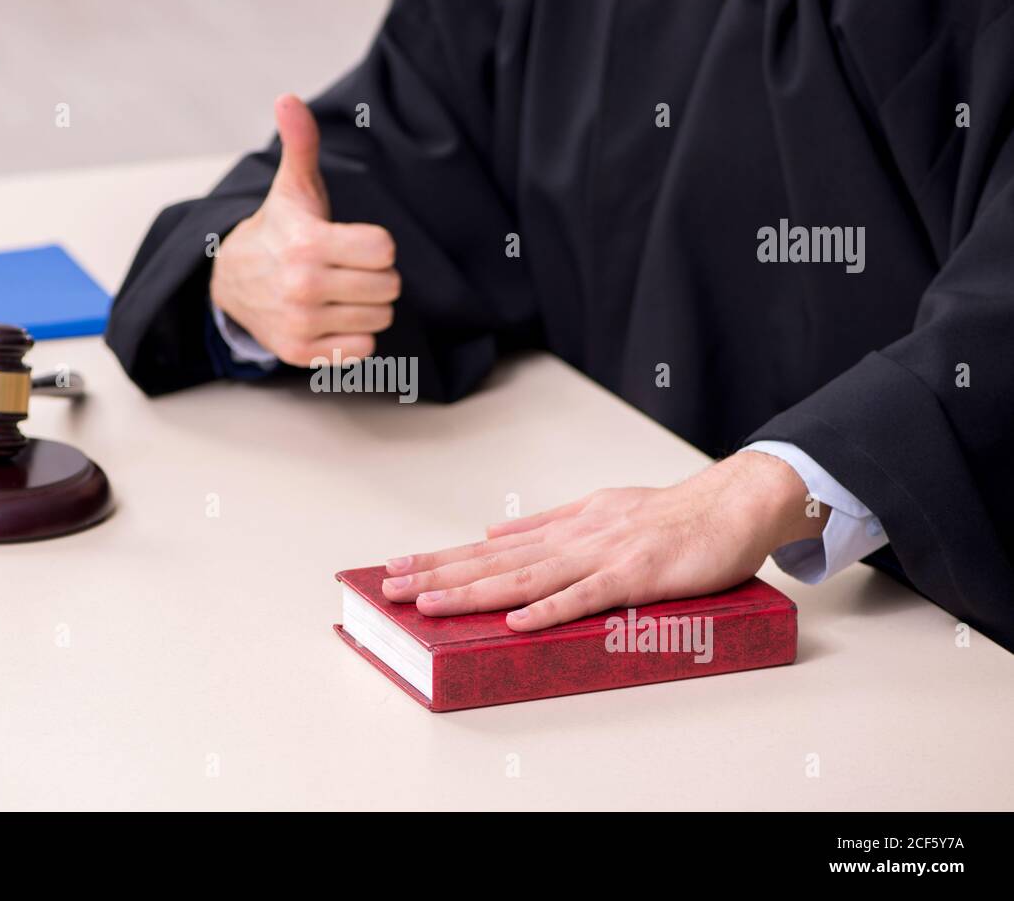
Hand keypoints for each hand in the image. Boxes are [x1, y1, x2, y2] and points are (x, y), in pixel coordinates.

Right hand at [210, 93, 399, 366]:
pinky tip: (333, 318)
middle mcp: (303, 287)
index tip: (352, 241)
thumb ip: (301, 144)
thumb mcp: (291, 187)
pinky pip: (363, 350)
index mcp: (307, 244)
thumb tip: (288, 100)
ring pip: (381, 319)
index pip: (385, 249)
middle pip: (388, 286)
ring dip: (368, 306)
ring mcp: (301, 324)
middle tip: (347, 268)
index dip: (375, 244)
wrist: (231, 283)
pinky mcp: (301, 353)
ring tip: (340, 292)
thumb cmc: (278, 232)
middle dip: (375, 275)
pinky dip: (355, 336)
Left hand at [381, 452, 827, 631]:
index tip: (399, 568)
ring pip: (526, 578)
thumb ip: (544, 524)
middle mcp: (572, 538)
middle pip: (493, 562)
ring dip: (474, 593)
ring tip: (429, 604)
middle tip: (390, 588)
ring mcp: (602, 555)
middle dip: (437, 575)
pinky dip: (549, 609)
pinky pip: (586, 597)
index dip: (441, 559)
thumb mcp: (596, 510)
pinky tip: (515, 621)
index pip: (489, 548)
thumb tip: (491, 532)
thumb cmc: (670, 514)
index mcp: (562, 527)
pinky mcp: (634, 574)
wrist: (732, 502)